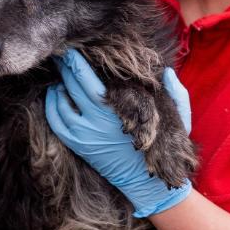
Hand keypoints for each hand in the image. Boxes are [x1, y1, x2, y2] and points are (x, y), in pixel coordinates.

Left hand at [45, 48, 192, 217]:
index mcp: (116, 110)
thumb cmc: (160, 146)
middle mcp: (95, 121)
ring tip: (60, 76)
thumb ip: (176, 93)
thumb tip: (167, 71)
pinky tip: (55, 96)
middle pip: (71, 86)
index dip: (76, 62)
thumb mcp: (177, 119)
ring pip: (59, 103)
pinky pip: (56, 122)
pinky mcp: (77, 145)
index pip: (88, 78)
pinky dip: (51, 106)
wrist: (145, 181)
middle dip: (65, 67)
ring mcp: (82, 134)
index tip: (71, 49)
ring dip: (57, 86)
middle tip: (60, 54)